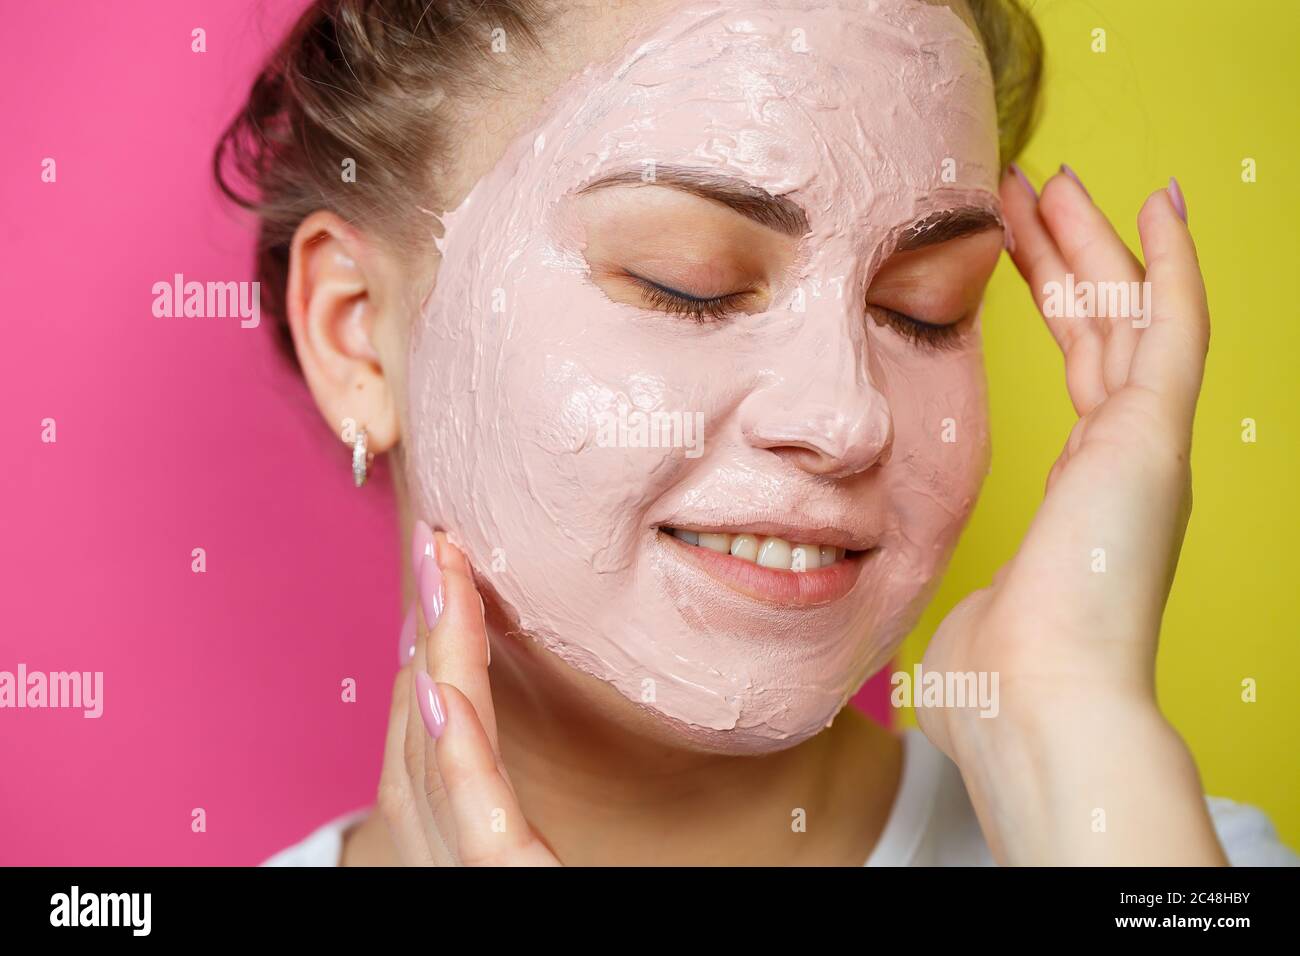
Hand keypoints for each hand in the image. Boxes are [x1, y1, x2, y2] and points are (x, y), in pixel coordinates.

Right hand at [376, 533, 560, 865]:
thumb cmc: (546, 903)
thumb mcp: (517, 843)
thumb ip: (495, 795)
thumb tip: (471, 705)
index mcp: (453, 839)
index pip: (427, 736)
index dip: (427, 651)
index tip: (436, 576)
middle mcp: (442, 851)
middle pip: (422, 730)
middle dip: (425, 634)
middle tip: (434, 546)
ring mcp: (462, 865)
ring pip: (436, 753)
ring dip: (438, 659)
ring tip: (439, 577)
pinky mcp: (496, 876)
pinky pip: (476, 811)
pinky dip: (456, 750)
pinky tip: (440, 691)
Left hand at [917, 166, 1224, 863]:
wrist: (1039, 710)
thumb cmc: (999, 684)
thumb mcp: (959, 618)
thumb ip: (947, 599)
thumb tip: (904, 647)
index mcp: (1081, 494)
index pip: (1074, 372)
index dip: (1048, 304)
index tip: (1006, 251)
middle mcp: (1121, 463)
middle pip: (1099, 331)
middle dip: (1063, 256)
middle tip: (1026, 195)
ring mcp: (1141, 448)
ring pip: (1127, 315)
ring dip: (1093, 243)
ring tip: (1054, 181)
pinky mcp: (1152, 438)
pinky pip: (1173, 327)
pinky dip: (1171, 264)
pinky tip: (1154, 204)